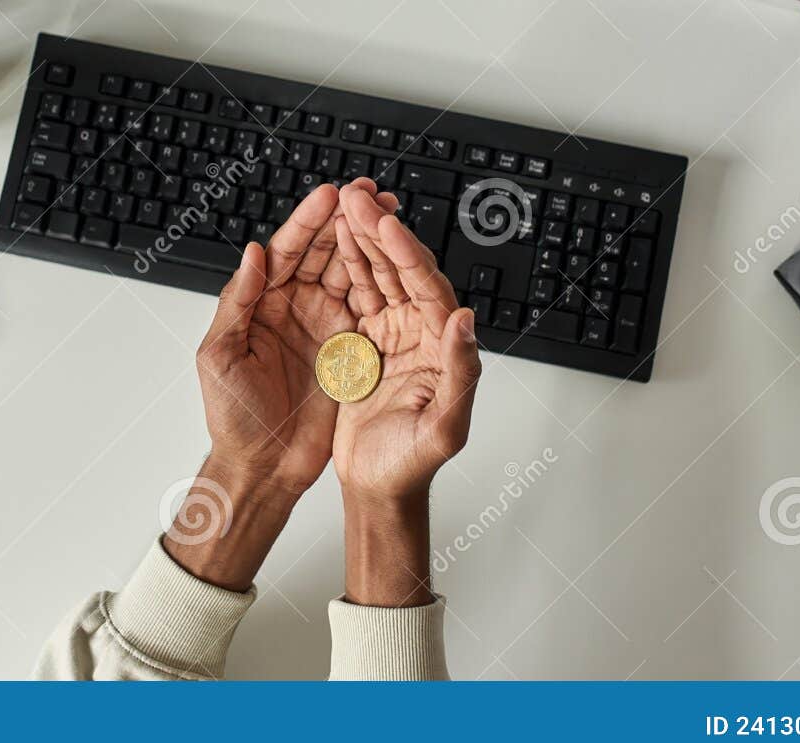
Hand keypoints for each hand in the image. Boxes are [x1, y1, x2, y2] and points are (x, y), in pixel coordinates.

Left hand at [166, 183, 391, 589]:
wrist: (263, 465)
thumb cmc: (231, 417)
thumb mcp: (218, 356)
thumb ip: (236, 303)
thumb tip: (253, 253)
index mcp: (261, 303)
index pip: (287, 250)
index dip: (308, 221)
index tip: (331, 195)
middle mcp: (294, 307)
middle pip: (323, 251)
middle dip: (347, 219)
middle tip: (371, 192)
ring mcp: (324, 325)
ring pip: (350, 272)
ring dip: (369, 242)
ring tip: (391, 214)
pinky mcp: (349, 348)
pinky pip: (368, 307)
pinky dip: (383, 281)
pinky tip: (398, 258)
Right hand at [329, 185, 482, 605]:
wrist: (379, 489)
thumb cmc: (411, 467)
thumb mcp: (443, 429)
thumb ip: (462, 374)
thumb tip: (467, 320)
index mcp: (442, 347)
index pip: (426, 287)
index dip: (405, 251)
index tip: (384, 220)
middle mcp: (423, 333)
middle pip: (401, 270)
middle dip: (378, 230)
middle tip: (354, 195)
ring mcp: (395, 335)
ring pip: (377, 275)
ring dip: (360, 240)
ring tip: (341, 205)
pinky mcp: (369, 343)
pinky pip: (357, 294)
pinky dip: (345, 266)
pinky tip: (331, 241)